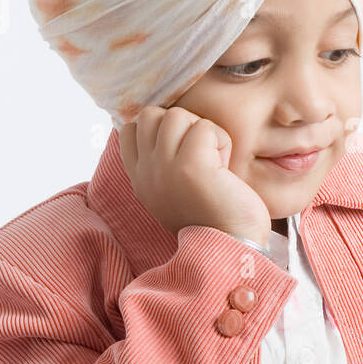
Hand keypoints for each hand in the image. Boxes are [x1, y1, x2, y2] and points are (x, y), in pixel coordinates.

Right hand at [117, 106, 271, 244]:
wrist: (232, 249)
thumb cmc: (215, 216)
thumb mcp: (175, 189)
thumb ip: (163, 161)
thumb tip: (167, 122)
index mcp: (140, 179)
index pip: (130, 129)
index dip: (159, 128)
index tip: (183, 152)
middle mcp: (146, 173)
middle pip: (151, 115)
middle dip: (180, 124)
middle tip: (200, 154)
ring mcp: (164, 169)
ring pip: (176, 115)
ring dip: (202, 131)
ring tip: (213, 162)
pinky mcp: (191, 167)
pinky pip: (204, 126)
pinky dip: (220, 140)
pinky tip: (224, 168)